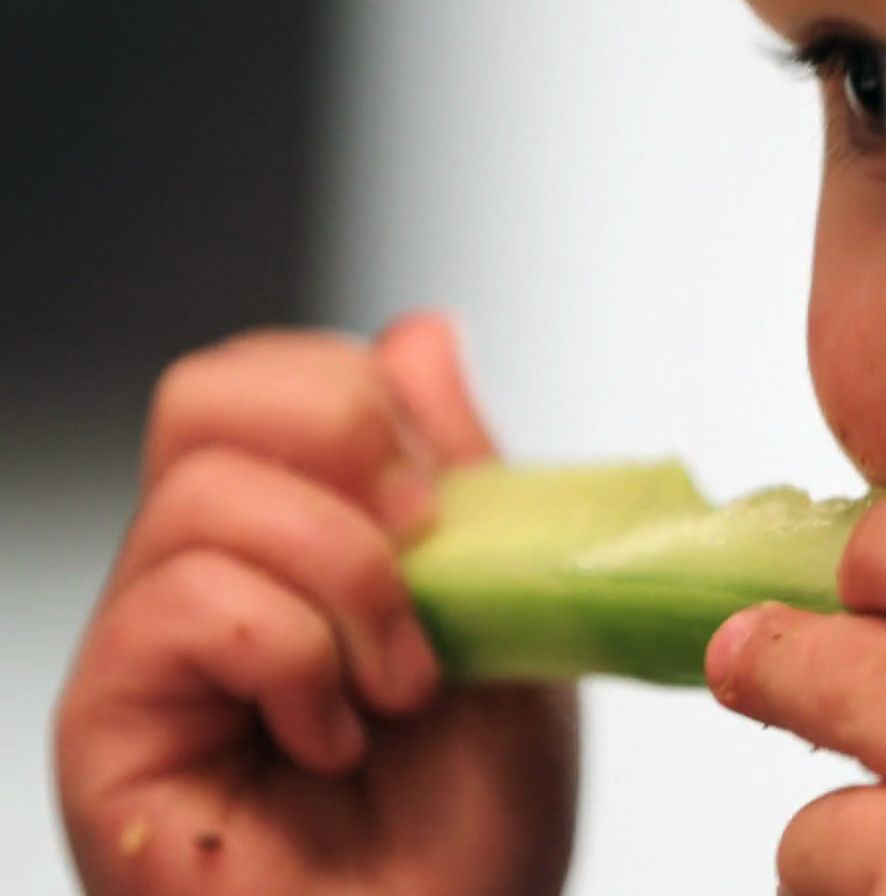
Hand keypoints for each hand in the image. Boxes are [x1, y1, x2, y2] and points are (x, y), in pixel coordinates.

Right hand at [56, 315, 579, 895]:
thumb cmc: (476, 824)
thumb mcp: (506, 619)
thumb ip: (458, 478)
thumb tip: (421, 332)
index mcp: (295, 538)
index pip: (273, 379)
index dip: (367, 400)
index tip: (451, 501)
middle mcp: (206, 577)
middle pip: (208, 395)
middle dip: (346, 440)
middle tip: (423, 549)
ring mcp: (149, 646)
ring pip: (208, 493)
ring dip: (348, 580)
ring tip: (397, 687)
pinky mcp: (108, 720)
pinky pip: (185, 600)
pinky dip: (294, 655)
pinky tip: (328, 735)